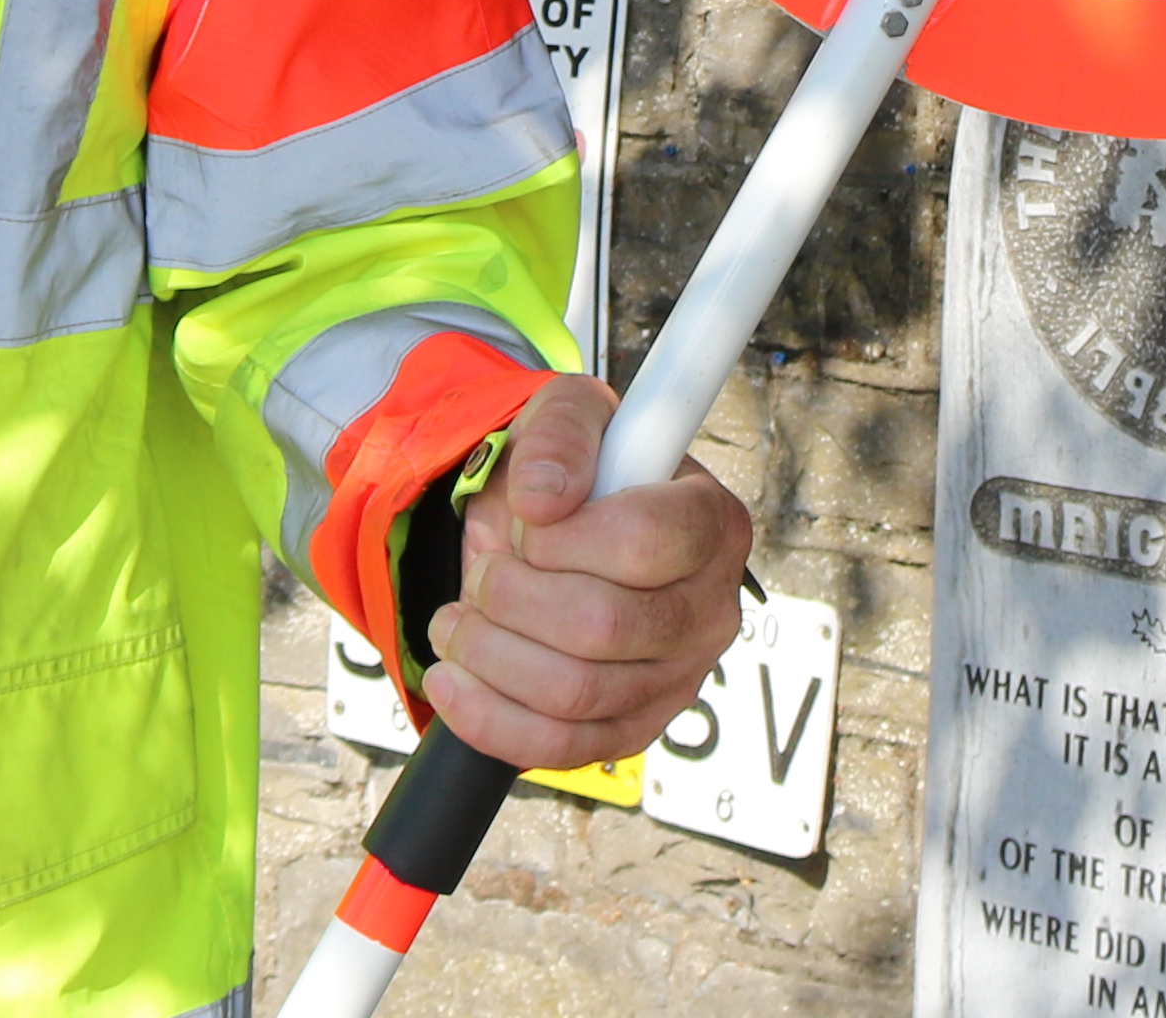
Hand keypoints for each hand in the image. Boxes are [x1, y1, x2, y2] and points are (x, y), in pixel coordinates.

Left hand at [420, 377, 750, 771]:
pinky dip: (491, 719)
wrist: (551, 533)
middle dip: (511, 598)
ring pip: (575, 693)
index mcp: (713, 525)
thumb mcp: (564, 417)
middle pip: (603, 628)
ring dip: (489, 655)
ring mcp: (678, 679)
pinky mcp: (634, 729)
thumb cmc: (571, 473)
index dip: (564, 539)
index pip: (646, 542)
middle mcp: (711, 610)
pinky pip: (562, 748)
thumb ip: (560, 436)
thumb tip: (545, 501)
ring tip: (457, 621)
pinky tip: (452, 680)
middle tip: (482, 573)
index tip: (529, 521)